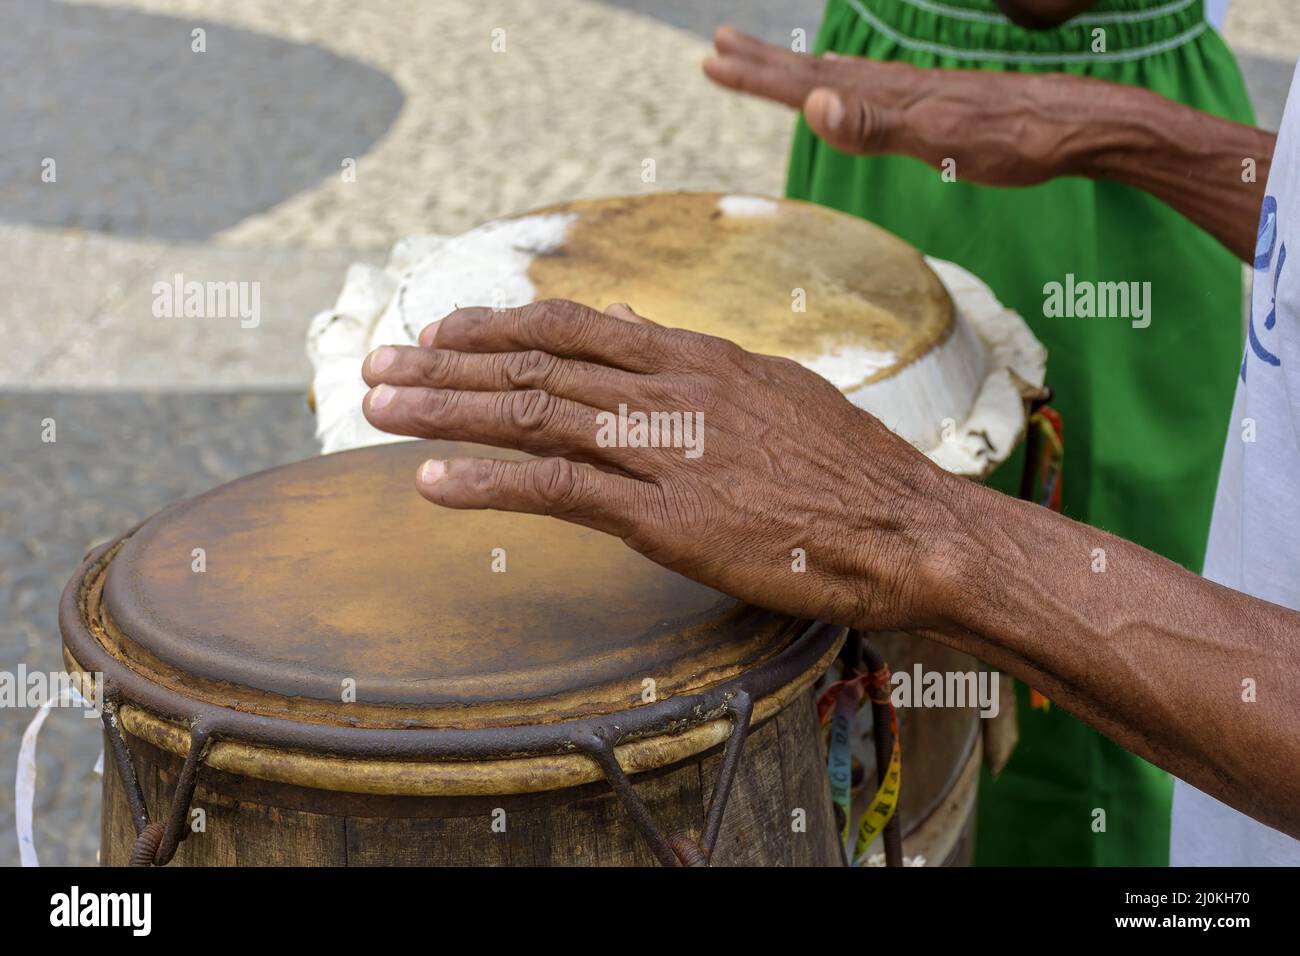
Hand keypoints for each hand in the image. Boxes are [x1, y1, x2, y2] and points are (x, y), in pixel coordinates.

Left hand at [361, 300, 962, 630]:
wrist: (907, 526)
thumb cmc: (848, 466)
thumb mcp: (772, 387)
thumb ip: (692, 357)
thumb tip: (628, 319)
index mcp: (698, 358)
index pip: (577, 325)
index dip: (499, 324)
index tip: (443, 329)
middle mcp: (673, 390)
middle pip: (537, 364)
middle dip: (447, 363)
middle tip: (379, 363)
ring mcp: (668, 451)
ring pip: (536, 416)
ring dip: (447, 411)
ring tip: (377, 407)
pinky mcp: (670, 518)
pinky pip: (562, 491)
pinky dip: (490, 483)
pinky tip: (434, 482)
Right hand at [703, 25, 1123, 185]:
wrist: (1079, 127)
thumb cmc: (1014, 140)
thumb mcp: (940, 141)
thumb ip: (874, 127)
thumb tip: (813, 107)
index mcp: (886, 95)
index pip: (805, 83)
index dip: (758, 76)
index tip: (713, 60)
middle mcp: (894, 87)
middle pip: (813, 72)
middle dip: (763, 62)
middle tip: (718, 45)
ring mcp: (914, 93)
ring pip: (839, 77)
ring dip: (796, 70)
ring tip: (763, 60)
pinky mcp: (935, 104)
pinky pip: (868, 90)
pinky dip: (839, 85)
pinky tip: (842, 90)